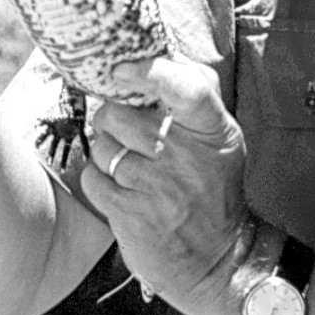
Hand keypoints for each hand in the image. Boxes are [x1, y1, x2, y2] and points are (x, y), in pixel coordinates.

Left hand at [81, 56, 250, 314]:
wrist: (220, 262)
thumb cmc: (213, 190)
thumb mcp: (221, 140)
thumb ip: (197, 93)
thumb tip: (165, 53)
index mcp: (212, 131)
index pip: (186, 89)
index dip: (150, 72)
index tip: (121, 70)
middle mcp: (186, 158)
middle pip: (120, 115)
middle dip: (110, 118)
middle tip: (119, 128)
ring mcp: (159, 189)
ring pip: (102, 148)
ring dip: (104, 152)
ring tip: (124, 163)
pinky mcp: (134, 216)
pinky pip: (93, 179)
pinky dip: (97, 180)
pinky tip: (118, 188)